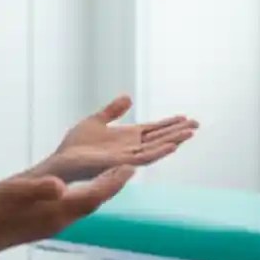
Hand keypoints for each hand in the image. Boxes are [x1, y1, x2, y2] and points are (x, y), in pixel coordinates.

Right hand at [0, 166, 135, 259]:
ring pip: (85, 207)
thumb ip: (34, 189)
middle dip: (112, 185)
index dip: (112, 182)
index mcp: (54, 212)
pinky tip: (84, 189)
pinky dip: (86, 197)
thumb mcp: (7, 195)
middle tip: (130, 167)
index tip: (131, 167)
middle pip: (94, 202)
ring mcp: (53, 225)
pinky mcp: (45, 225)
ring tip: (113, 175)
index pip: (93, 196)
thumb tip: (61, 185)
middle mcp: (59, 221)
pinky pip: (74, 210)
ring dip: (101, 192)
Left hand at [47, 96, 197, 181]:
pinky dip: (160, 151)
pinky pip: (145, 157)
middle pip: (160, 137)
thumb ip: (113, 111)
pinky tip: (172, 145)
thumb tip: (129, 97)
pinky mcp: (122, 162)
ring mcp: (128, 155)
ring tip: (191, 132)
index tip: (185, 117)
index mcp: (128, 137)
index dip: (169, 124)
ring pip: (157, 147)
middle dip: (178, 131)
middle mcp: (132, 147)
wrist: (62, 162)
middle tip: (197, 124)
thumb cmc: (76, 146)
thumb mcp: (96, 121)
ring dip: (174, 140)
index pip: (154, 129)